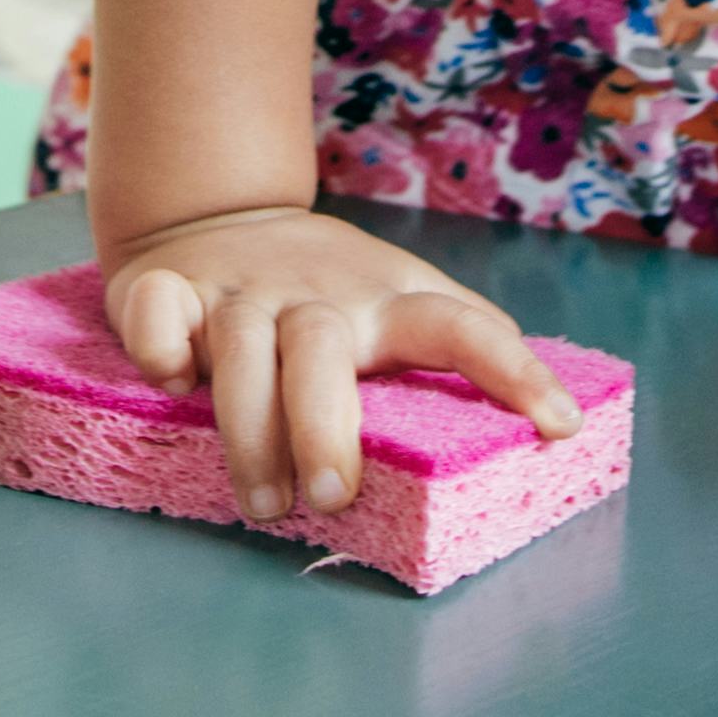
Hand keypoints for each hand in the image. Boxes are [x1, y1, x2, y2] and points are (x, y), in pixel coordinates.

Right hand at [100, 204, 579, 525]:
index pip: (462, 327)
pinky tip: (172, 384)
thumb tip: (552, 414)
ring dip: (250, 428)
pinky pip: (157, 314)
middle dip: (326, 426)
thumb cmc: (326, 290)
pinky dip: (160, 346)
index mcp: (387, 300)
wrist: (214, 212)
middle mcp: (314, 293)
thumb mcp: (400, 299)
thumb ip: (459, 340)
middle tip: (333, 499)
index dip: (513, 371)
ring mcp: (237, 289)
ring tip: (264, 504)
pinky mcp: (165, 288)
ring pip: (241, 347)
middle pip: (323, 349)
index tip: (560, 426)